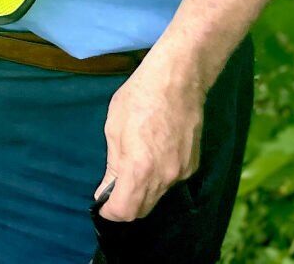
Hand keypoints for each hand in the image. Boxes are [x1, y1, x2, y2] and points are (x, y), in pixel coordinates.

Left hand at [94, 52, 205, 220]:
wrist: (177, 81)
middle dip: (125, 205)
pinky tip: (151, 158)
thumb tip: (106, 190)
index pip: (125, 210)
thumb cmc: (138, 98)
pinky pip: (171, 182)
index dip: (110, 212)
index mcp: (139, 169)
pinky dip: (158, 180)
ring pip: (157, 197)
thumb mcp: (113, 129)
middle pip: (143, 209)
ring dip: (142, 193)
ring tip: (130, 171)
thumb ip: (112, 166)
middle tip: (111, 191)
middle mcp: (163, 177)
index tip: (101, 205)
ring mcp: (181, 172)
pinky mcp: (192, 164)